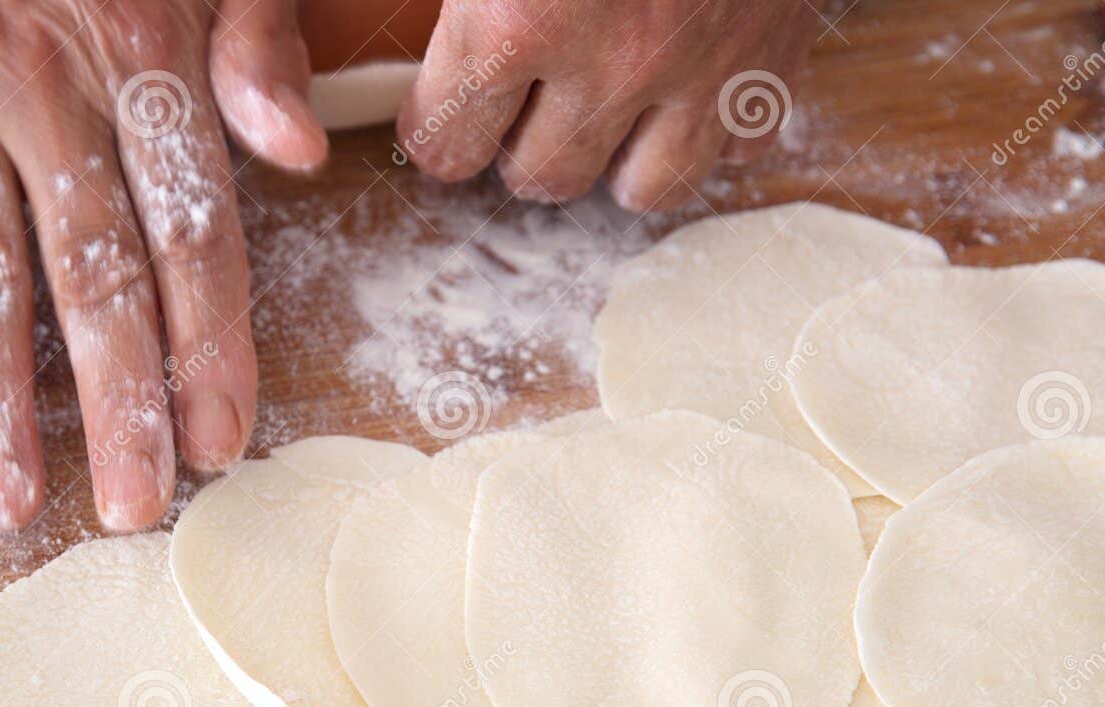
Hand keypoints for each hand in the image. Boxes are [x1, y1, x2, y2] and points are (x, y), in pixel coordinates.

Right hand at [0, 0, 327, 530]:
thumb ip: (258, 54)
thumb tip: (302, 153)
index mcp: (146, 58)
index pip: (192, 229)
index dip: (211, 343)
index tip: (220, 444)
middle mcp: (46, 82)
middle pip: (95, 271)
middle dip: (118, 400)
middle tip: (133, 506)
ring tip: (7, 500)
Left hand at [396, 0, 819, 211]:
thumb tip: (444, 9)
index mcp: (515, 17)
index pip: (446, 142)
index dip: (434, 127)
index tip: (439, 109)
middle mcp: (608, 63)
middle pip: (540, 178)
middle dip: (518, 146)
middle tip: (519, 102)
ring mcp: (698, 68)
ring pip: (642, 189)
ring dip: (613, 158)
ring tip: (599, 110)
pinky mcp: (773, 54)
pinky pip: (735, 144)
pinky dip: (707, 126)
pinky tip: (682, 83)